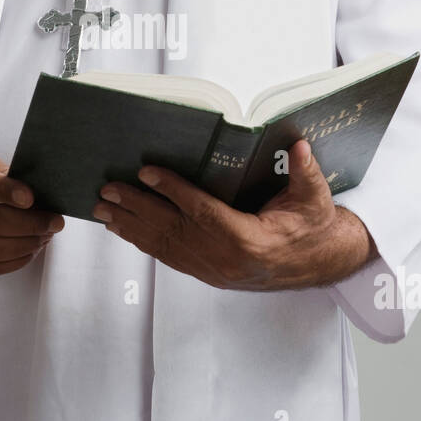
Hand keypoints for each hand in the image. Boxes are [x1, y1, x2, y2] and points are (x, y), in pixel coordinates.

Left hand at [90, 139, 374, 290]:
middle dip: (138, 208)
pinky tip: (123, 230)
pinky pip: (170, 257)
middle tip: (108, 189)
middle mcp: (226, 260)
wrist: (317, 262)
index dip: (173, 190)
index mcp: (251, 240)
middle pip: (174, 230)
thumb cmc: (312, 225)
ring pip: (166, 247)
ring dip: (131, 226)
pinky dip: (144, 242)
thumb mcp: (314, 197)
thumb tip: (300, 146)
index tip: (147, 171)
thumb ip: (305, 172)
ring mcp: (214, 270)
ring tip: (103, 209)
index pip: (204, 211)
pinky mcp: (208, 274)